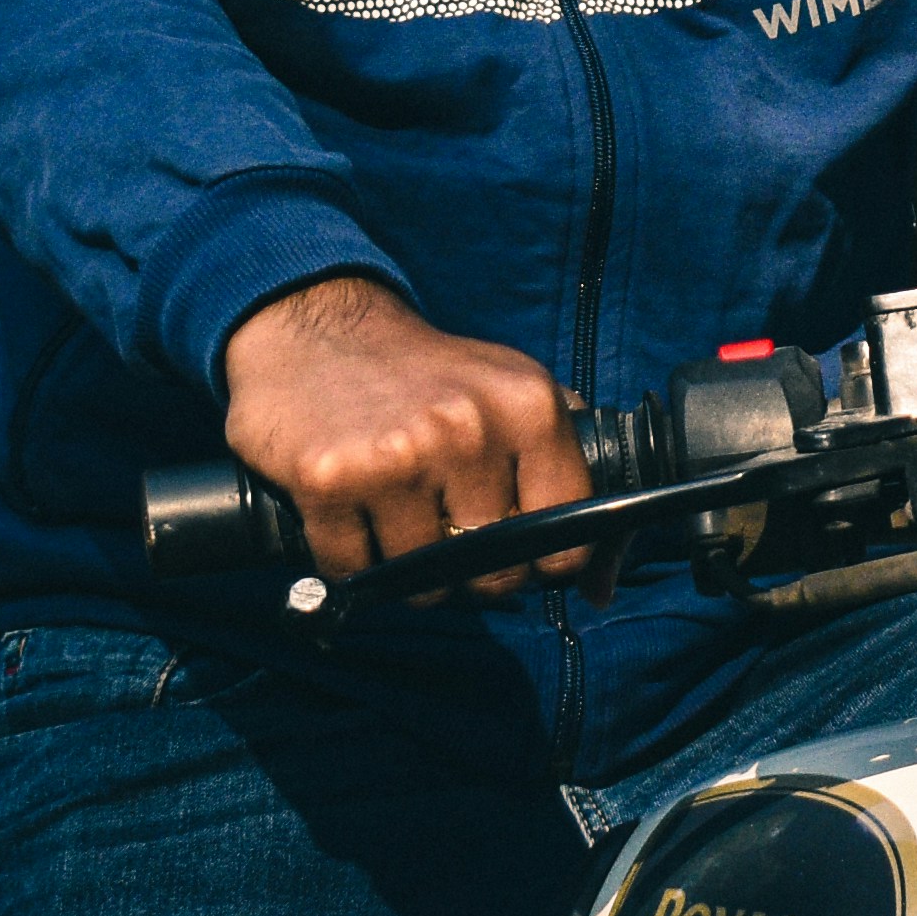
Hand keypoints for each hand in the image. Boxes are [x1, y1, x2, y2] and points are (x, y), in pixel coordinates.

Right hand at [217, 271, 595, 590]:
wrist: (315, 329)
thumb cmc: (425, 377)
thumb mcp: (512, 393)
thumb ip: (565, 471)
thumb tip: (601, 586)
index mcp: (528, 407)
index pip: (566, 536)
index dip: (544, 561)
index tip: (518, 551)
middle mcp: (468, 430)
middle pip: (494, 573)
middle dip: (472, 576)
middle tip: (446, 538)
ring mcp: (396, 457)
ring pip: (422, 581)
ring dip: (408, 572)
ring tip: (396, 520)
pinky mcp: (328, 481)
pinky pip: (353, 571)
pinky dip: (351, 563)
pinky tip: (351, 516)